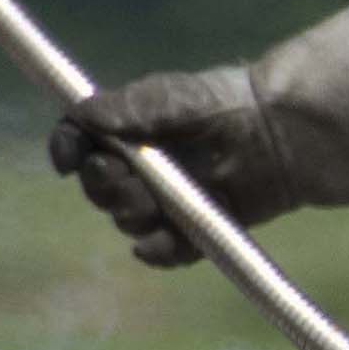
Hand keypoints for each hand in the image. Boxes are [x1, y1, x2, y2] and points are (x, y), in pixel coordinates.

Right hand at [47, 0, 348, 270]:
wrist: (282, 134)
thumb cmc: (226, 104)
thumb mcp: (176, 97)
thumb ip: (132, 106)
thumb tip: (83, 112)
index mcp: (126, 134)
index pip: (78, 144)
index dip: (66, 150)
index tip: (67, 157)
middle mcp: (140, 170)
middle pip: (99, 188)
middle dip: (102, 185)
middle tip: (119, 176)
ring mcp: (166, 203)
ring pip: (130, 221)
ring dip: (132, 214)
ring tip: (152, 200)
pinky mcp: (193, 230)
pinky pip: (164, 251)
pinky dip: (157, 252)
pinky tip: (156, 245)